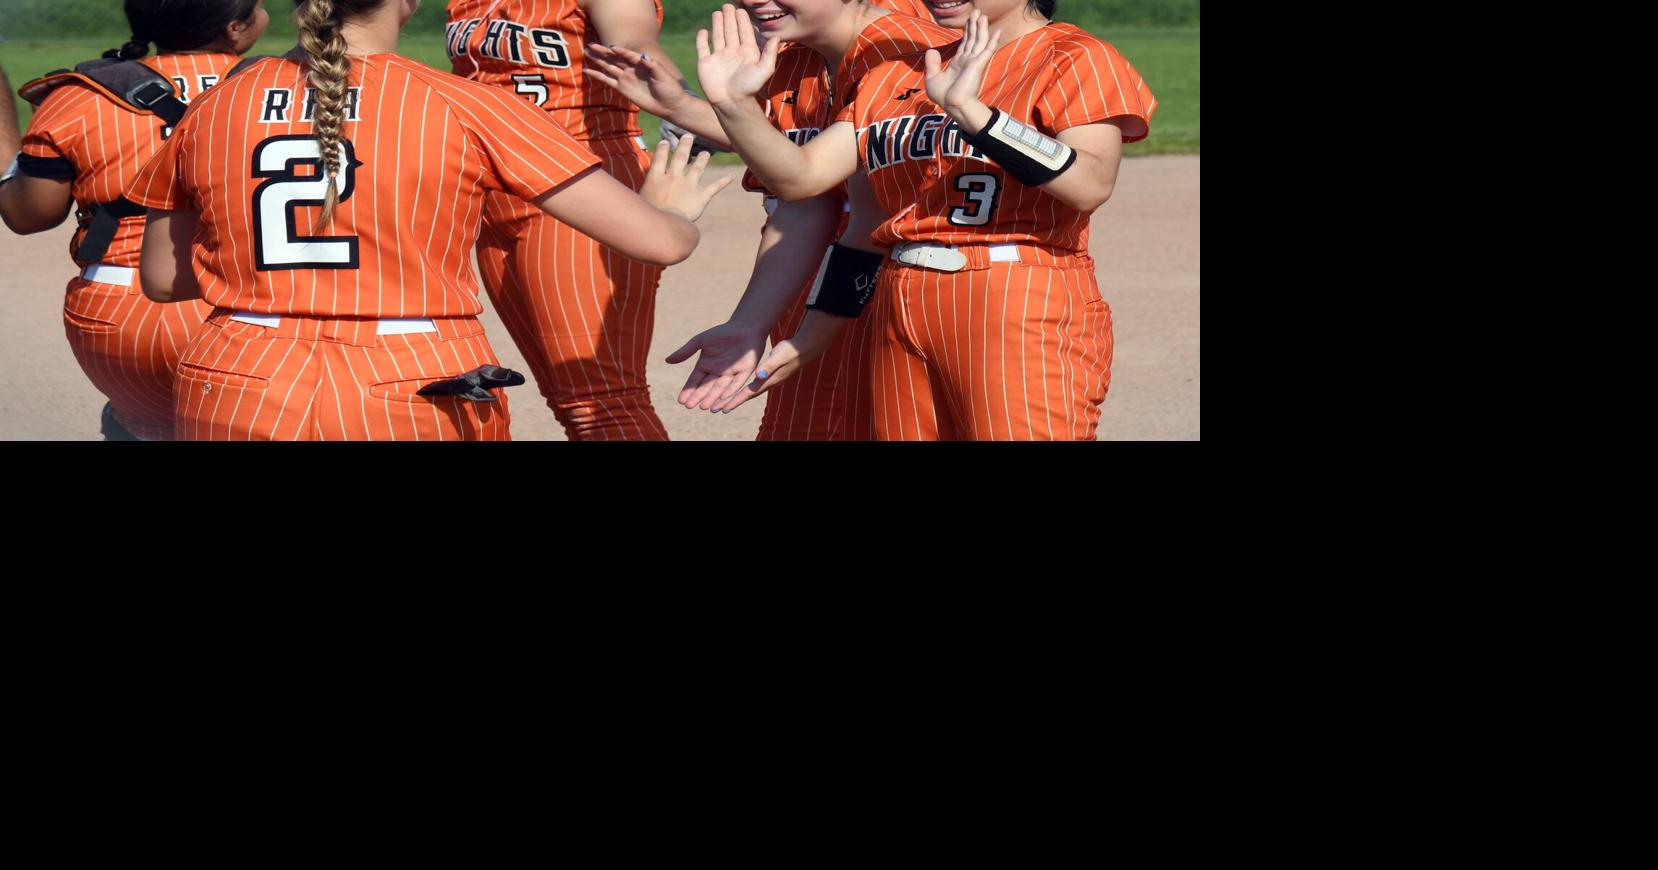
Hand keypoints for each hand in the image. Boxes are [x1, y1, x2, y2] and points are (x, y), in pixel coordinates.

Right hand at [583, 43, 688, 117]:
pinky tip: (588, 71)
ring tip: (587, 52)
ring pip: (608, 66)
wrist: (669, 105)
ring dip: (598, 60)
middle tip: (590, 45)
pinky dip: (598, 76)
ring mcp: (626, 78)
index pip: (627, 54)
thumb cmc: (669, 89)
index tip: (611, 48)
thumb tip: (643, 57)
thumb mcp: (663, 75)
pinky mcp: (622, 88)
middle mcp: (631, 69)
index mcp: (641, 63)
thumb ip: (653, 65)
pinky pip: (608, 80)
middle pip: (614, 58)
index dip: (620, 51)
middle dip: (602, 51)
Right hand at [639, 133, 735, 220]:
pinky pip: (714, 187)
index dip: (662, 148)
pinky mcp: (701, 196)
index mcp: (657, 177)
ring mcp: (689, 185)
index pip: (660, 158)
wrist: (665, 224)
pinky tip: (732, 176)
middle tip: (688, 137)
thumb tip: (633, 189)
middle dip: (684, 145)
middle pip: (680, 157)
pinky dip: (724, 181)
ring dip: (702, 159)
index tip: (665, 142)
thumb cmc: (648, 214)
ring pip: (697, 168)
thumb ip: (642, 190)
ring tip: (705, 153)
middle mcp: (674, 177)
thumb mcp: (639, 199)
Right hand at [664, 321, 769, 410]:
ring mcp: (731, 374)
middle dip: (698, 397)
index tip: (681, 401)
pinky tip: (722, 400)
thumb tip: (667, 361)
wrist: (745, 326)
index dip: (688, 390)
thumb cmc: (722, 332)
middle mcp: (718, 372)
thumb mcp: (700, 341)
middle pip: (706, 388)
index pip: (695, 380)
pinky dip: (729, 393)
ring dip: (712, 399)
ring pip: (720, 389)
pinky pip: (736, 384)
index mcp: (706, 365)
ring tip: (704, 407)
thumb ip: (685, 352)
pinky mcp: (745, 372)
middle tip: (690, 406)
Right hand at [695, 3, 779, 105]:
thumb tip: (776, 37)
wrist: (731, 103)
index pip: (744, 32)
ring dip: (718, 24)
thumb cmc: (748, 88)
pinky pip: (703, 48)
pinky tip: (703, 31)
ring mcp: (719, 57)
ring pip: (718, 36)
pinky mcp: (706, 63)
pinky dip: (702, 39)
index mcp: (746, 53)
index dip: (742, 21)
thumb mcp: (764, 70)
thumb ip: (770, 54)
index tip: (740, 10)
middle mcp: (732, 53)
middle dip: (730, 19)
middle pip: (731, 31)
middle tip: (728, 5)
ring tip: (717, 12)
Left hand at [709, 310, 846, 411]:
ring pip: (747, 391)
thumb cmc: (790, 351)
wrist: (803, 349)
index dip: (735, 400)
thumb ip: (769, 365)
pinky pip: (751, 385)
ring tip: (720, 402)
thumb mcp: (779, 356)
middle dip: (731, 402)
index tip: (723, 408)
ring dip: (734, 397)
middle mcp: (766, 382)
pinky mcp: (767, 375)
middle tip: (715, 409)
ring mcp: (767, 379)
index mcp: (767, 380)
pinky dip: (741, 389)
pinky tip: (734, 389)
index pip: (748, 393)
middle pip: (745, 396)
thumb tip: (759, 375)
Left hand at [924, 9, 1000, 115]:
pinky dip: (993, 40)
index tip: (968, 20)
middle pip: (972, 38)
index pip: (964, 43)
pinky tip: (997, 30)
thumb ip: (932, 63)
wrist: (953, 105)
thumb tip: (931, 50)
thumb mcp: (932, 78)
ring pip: (979, 40)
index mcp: (958, 63)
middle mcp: (968, 60)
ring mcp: (974, 61)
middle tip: (977, 11)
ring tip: (982, 15)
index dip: (966, 31)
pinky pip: (987, 49)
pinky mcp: (979, 64)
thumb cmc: (944, 96)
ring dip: (981, 28)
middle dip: (974, 25)